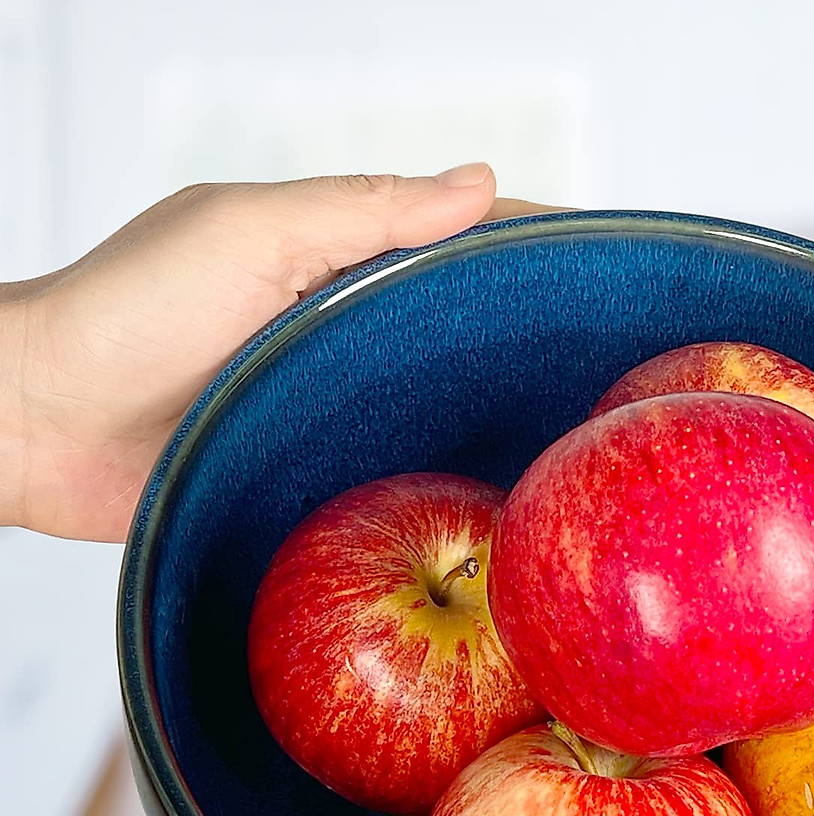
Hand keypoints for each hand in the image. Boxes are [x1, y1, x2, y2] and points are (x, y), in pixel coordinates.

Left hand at [0, 164, 548, 541]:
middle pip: (457, 324)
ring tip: (578, 434)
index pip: (455, 238)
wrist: (41, 424)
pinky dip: (441, 472)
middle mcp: (343, 328)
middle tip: (611, 362)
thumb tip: (482, 181)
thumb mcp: (253, 232)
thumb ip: (366, 209)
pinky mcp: (316, 469)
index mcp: (337, 257)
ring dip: (493, 412)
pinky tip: (495, 490)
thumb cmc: (129, 312)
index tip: (601, 263)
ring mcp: (333, 402)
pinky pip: (395, 468)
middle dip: (528, 335)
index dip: (527, 243)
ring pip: (434, 401)